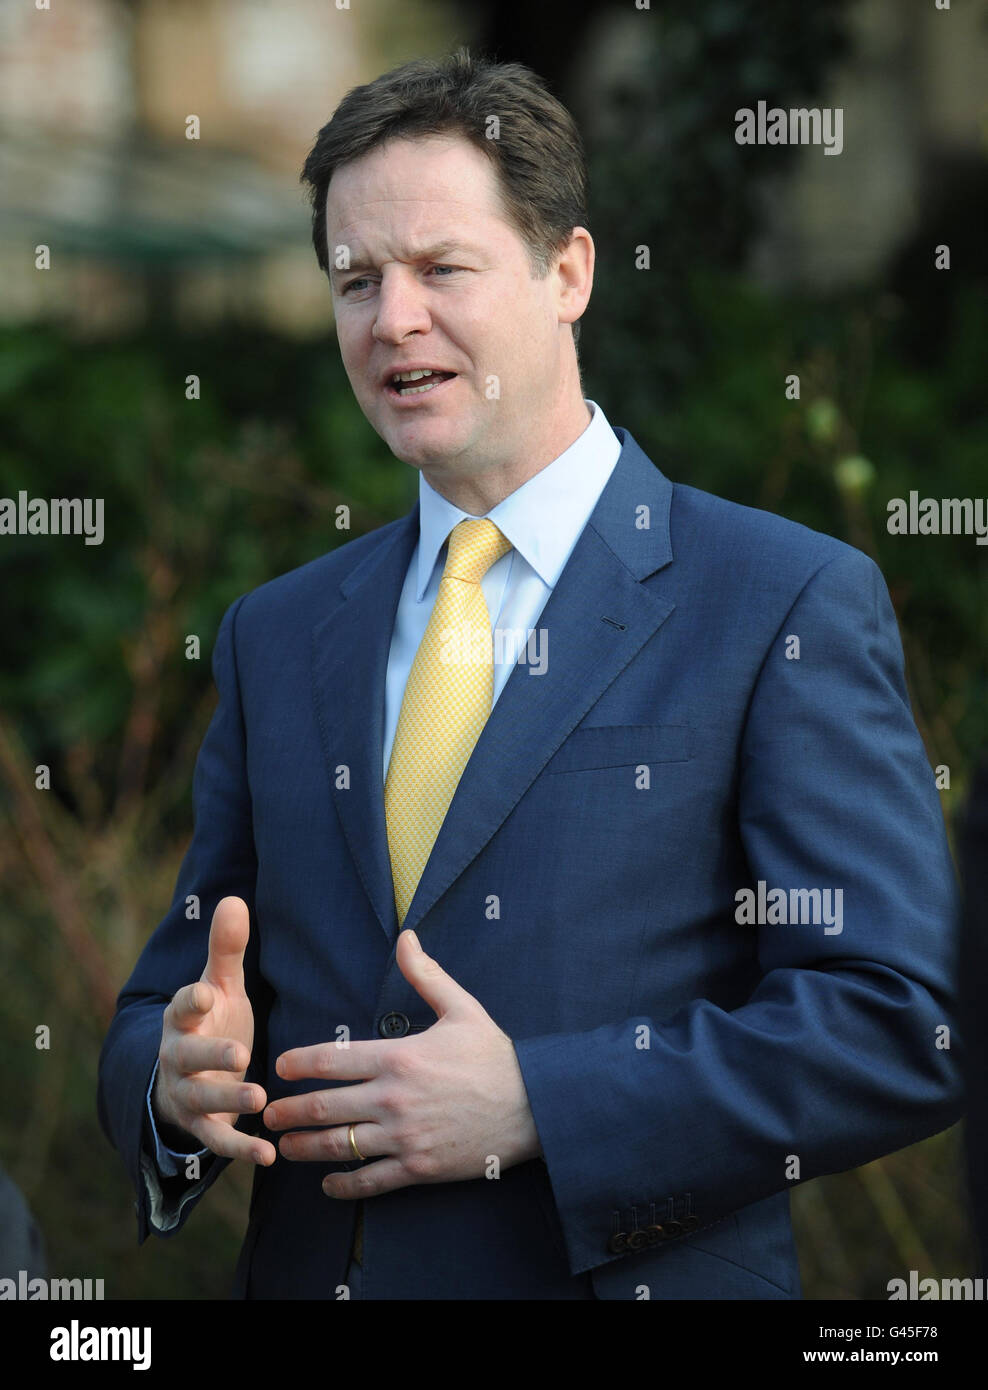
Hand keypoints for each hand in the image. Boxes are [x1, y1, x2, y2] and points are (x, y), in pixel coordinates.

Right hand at [153, 896, 274, 1164]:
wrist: (185, 1076)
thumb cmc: (211, 1021)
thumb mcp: (220, 986)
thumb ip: (227, 949)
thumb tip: (233, 899)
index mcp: (183, 1018)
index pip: (183, 1006)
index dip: (193, 1000)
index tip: (206, 992)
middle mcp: (178, 1056)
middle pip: (188, 1056)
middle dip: (211, 1056)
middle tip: (239, 1056)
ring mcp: (187, 1093)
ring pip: (201, 1098)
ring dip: (229, 1100)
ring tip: (260, 1098)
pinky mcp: (202, 1124)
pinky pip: (217, 1139)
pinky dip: (240, 1148)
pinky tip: (267, 1154)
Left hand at [263, 929, 541, 1198]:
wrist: (533, 1106)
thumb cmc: (495, 1055)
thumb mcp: (462, 1008)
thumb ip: (426, 975)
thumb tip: (406, 937)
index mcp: (399, 1057)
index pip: (333, 1059)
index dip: (300, 1062)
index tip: (280, 1066)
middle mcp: (393, 1098)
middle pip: (324, 1107)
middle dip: (289, 1112)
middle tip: (267, 1114)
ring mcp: (404, 1136)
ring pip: (339, 1145)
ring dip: (304, 1148)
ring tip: (283, 1149)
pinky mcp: (418, 1166)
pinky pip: (370, 1180)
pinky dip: (343, 1185)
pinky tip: (327, 1184)